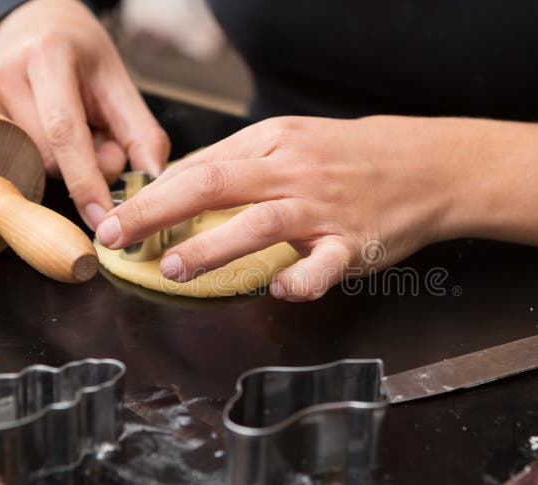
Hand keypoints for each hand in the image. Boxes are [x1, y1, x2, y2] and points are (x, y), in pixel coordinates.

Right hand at [0, 0, 169, 227]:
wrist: (43, 29)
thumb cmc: (85, 60)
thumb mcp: (122, 87)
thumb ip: (143, 137)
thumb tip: (150, 187)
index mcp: (49, 56)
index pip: (65, 133)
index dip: (86, 181)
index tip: (101, 216)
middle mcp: (6, 71)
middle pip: (47, 158)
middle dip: (84, 167)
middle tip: (100, 139)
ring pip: (29, 163)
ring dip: (62, 163)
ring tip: (74, 130)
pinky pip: (13, 158)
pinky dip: (40, 157)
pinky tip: (48, 134)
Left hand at [96, 116, 463, 300]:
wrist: (423, 164)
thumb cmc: (348, 157)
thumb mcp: (292, 141)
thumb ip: (239, 162)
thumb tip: (178, 184)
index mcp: (274, 143)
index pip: (200, 166)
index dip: (150, 194)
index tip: (114, 216)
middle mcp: (294, 172)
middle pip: (215, 186)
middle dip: (157, 213)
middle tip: (116, 237)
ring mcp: (325, 208)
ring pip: (260, 223)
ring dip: (211, 246)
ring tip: (172, 267)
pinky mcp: (354, 243)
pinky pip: (324, 266)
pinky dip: (300, 279)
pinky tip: (277, 291)